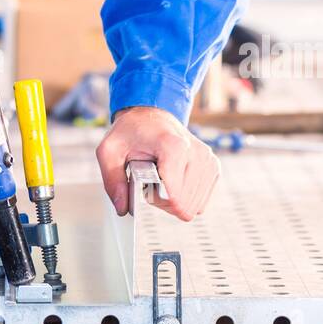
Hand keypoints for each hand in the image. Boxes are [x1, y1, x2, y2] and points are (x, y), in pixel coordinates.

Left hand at [96, 105, 219, 221]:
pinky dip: (187, 197)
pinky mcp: (213, 166)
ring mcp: (208, 160)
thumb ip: (112, 180)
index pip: (175, 198)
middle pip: (184, 206)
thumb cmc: (132, 131)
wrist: (151, 115)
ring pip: (195, 207)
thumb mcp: (109, 151)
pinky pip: (202, 201)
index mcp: (173, 147)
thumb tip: (123, 208)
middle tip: (153, 181)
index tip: (146, 184)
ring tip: (163, 179)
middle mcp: (196, 152)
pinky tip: (175, 180)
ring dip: (176, 200)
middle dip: (165, 202)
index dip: (156, 200)